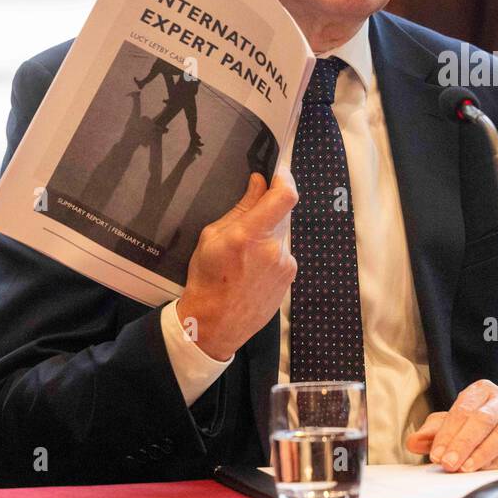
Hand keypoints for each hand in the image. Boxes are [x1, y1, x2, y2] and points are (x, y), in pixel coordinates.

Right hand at [176, 170, 297, 360]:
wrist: (215, 325)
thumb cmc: (207, 281)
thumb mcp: (211, 238)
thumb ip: (240, 209)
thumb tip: (259, 183)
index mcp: (249, 236)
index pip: (284, 197)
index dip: (285, 179)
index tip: (278, 171)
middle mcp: (273, 249)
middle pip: (282, 214)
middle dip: (267, 210)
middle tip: (248, 219)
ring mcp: (285, 265)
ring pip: (281, 234)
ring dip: (267, 235)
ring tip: (244, 255)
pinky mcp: (290, 276)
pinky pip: (283, 253)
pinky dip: (270, 253)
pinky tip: (251, 269)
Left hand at [403, 380, 497, 471]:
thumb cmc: (480, 421)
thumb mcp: (455, 421)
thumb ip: (434, 431)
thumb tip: (414, 441)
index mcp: (482, 390)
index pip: (463, 409)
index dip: (448, 434)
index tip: (437, 454)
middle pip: (483, 419)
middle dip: (463, 443)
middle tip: (449, 463)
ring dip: (482, 453)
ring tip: (466, 468)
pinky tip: (485, 469)